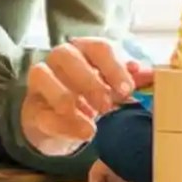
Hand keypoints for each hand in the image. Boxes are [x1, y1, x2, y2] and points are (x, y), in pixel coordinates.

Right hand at [20, 38, 152, 154]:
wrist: (59, 124)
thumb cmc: (89, 98)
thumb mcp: (112, 88)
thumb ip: (130, 80)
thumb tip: (150, 75)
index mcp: (83, 50)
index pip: (98, 47)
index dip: (114, 66)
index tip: (127, 89)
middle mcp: (58, 59)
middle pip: (68, 56)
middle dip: (91, 81)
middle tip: (108, 106)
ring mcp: (40, 82)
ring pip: (43, 75)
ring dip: (68, 98)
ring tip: (93, 121)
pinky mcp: (31, 109)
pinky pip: (42, 113)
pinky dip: (64, 125)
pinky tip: (84, 133)